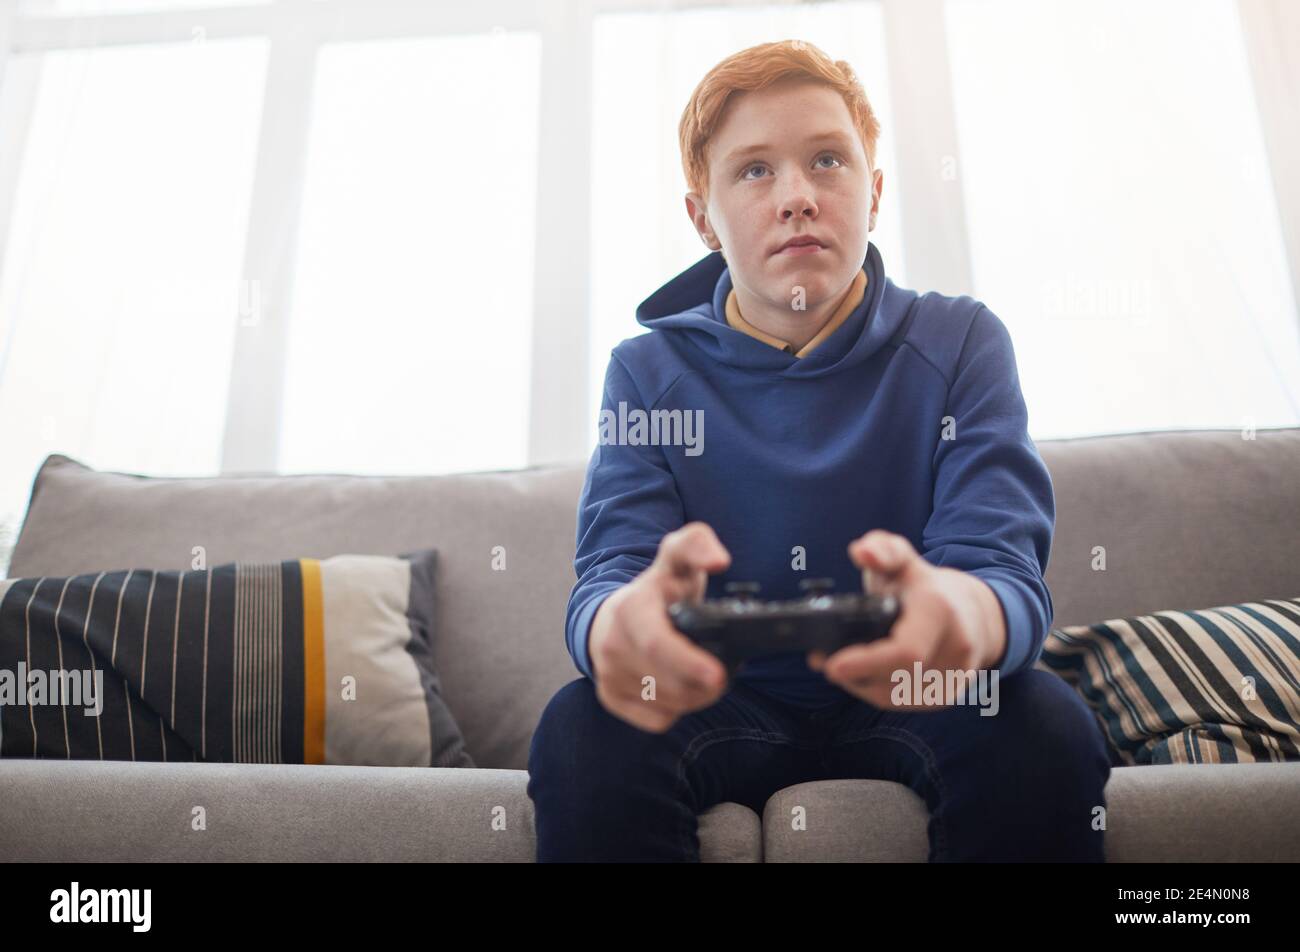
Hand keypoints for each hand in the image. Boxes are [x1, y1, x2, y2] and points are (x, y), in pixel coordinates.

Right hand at [587, 522, 731, 731]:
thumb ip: (697, 545)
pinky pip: (656, 720)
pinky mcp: (610, 698)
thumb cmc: (656, 589)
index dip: (688, 663)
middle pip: (667, 683)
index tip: (718, 674)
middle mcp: (612, 645)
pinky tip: (679, 688)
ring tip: (702, 677)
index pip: (656, 644)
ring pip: (665, 705)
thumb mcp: (676, 558)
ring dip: (694, 698)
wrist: (611, 615)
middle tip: (724, 675)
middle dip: (704, 687)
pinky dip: (676, 710)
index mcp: (630, 610)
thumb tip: (718, 560)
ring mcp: (608, 675)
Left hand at [806, 530, 1006, 709]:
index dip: (865, 662)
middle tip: (824, 662)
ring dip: (862, 687)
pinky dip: (879, 693)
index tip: (832, 664)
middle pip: (895, 680)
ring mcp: (956, 676)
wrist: (972, 612)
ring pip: (897, 697)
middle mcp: (955, 647)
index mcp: (939, 611)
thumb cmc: (925, 586)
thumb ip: (881, 550)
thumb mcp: (902, 560)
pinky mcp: (950, 695)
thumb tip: (861, 552)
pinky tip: (863, 678)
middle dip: (854, 675)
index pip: (905, 651)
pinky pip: (906, 703)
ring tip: (841, 668)